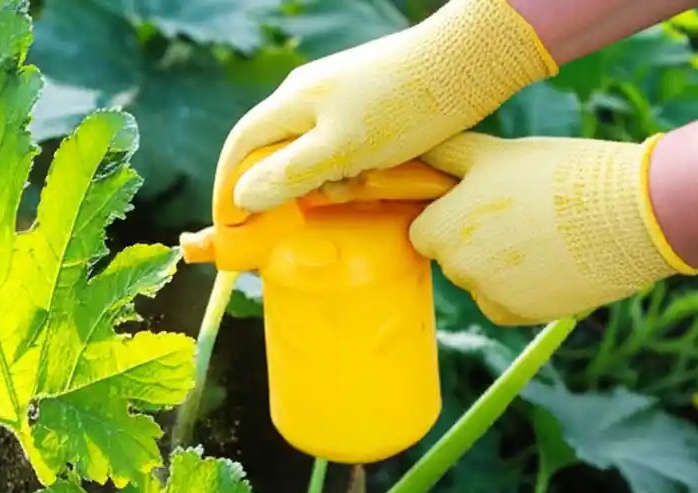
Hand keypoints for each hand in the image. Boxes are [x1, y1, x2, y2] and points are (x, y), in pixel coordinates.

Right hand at [214, 0, 555, 213]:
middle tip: (281, 226)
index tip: (229, 225)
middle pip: (273, 149)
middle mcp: (309, 94)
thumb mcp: (341, 150)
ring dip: (316, 183)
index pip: (241, 146)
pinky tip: (368, 185)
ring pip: (311, 150)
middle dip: (275, 189)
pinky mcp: (371, 103)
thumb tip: (243, 198)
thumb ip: (290, 175)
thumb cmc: (403, 106)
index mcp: (293, 101)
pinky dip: (344, 171)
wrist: (469, 62)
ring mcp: (341, 97)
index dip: (228, 186)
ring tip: (338, 204)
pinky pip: (341, 145)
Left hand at [412, 133, 697, 325]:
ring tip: (544, 233)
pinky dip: (521, 288)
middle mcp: (456, 267)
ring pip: (479, 281)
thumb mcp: (495, 153)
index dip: (451, 215)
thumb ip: (446, 157)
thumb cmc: (558, 174)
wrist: (628, 214)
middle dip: (475, 240)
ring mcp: (486, 294)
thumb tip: (411, 151)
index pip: (424, 231)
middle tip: (521, 213)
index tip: (481, 203)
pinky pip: (503, 304)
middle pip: (452, 257)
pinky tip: (552, 260)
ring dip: (499, 265)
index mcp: (443, 226)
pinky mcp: (517, 314)